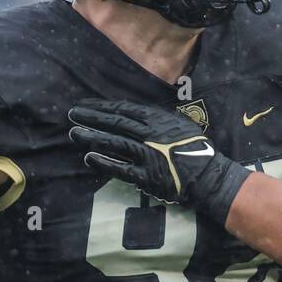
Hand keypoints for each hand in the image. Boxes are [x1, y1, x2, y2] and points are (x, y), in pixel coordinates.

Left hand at [68, 101, 248, 223]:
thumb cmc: (196, 149)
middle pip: (114, 123)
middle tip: (72, 114)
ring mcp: (146, 156)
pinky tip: (88, 157)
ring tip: (74, 133)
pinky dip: (104, 162)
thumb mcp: (180, 124)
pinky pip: (120, 168)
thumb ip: (158, 119)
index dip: (102, 107)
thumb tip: (138, 114)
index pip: (123, 110)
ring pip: (113, 143)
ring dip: (91, 137)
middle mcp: (150, 135)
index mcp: (158, 120)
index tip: (85, 104)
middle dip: (91, 118)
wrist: (208, 177)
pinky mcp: (146, 176)